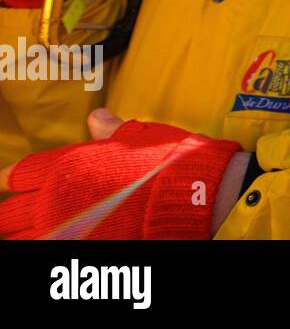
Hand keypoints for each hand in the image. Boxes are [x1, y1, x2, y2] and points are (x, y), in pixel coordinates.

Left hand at [0, 109, 240, 239]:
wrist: (190, 194)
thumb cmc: (165, 160)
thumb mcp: (137, 135)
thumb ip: (110, 129)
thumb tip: (97, 117)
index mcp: (66, 166)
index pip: (20, 174)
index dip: (13, 179)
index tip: (10, 182)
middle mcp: (56, 199)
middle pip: (8, 215)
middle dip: (9, 215)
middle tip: (15, 216)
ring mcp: (67, 230)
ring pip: (22, 240)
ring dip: (25, 235)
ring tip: (34, 233)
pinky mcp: (82, 249)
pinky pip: (49, 252)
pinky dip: (50, 246)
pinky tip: (60, 242)